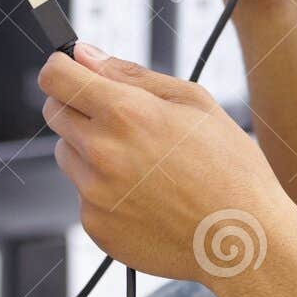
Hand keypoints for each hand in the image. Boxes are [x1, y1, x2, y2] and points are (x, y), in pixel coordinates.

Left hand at [39, 43, 296, 282]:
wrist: (242, 240)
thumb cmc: (228, 167)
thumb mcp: (192, 101)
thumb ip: (130, 74)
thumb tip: (85, 55)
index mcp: (125, 114)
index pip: (55, 77)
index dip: (62, 67)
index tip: (73, 70)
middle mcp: (102, 154)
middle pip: (53, 111)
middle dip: (76, 104)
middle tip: (118, 115)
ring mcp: (95, 195)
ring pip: (66, 153)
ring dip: (89, 149)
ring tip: (141, 162)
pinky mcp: (97, 227)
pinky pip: (83, 194)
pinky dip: (103, 190)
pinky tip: (144, 194)